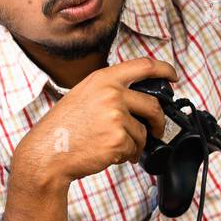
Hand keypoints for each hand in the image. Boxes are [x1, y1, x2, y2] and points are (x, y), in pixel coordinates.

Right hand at [14, 57, 178, 187]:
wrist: (48, 152)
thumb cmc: (63, 127)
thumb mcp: (83, 95)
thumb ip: (109, 92)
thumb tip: (137, 100)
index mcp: (103, 79)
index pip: (143, 66)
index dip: (164, 70)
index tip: (173, 76)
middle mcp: (111, 94)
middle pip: (153, 105)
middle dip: (158, 122)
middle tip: (156, 130)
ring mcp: (115, 117)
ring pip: (143, 132)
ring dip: (136, 143)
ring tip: (117, 146)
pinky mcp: (118, 139)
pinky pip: (135, 148)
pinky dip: (126, 155)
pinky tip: (109, 153)